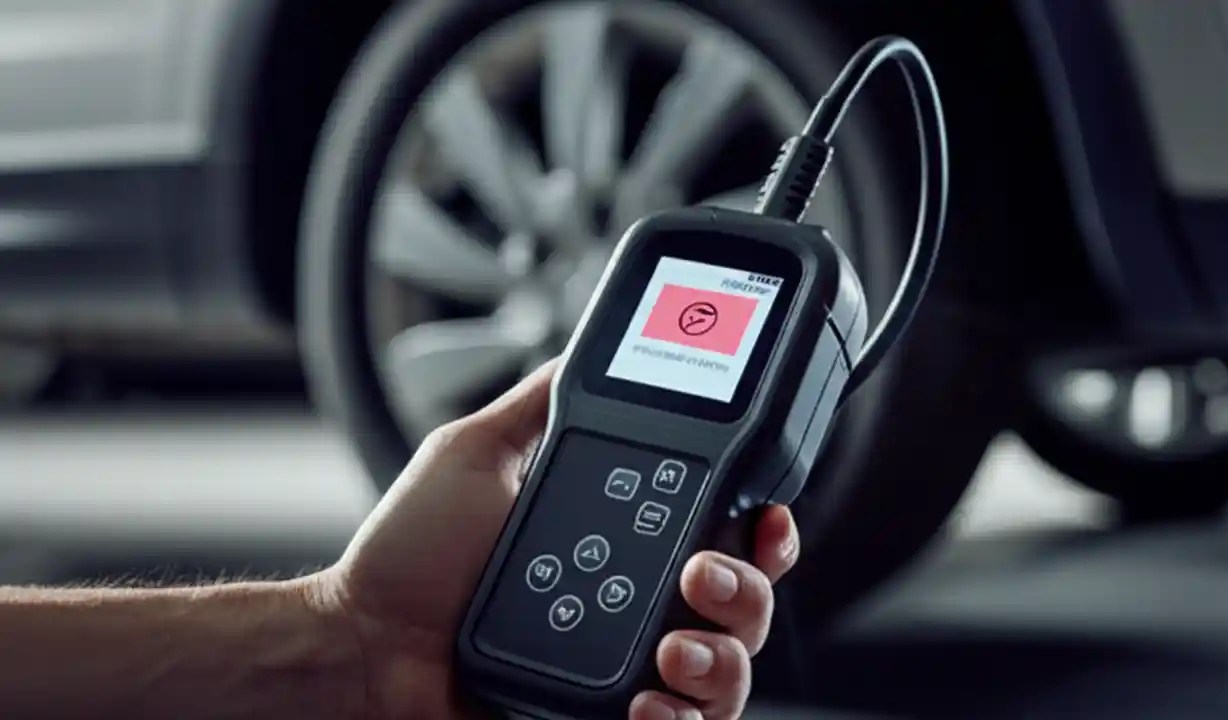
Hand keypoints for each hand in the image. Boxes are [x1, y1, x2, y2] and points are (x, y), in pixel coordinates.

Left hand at [310, 361, 800, 718]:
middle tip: (702, 575)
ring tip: (670, 649)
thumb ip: (537, 404)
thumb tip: (584, 353)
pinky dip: (683, 718)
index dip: (764, 529)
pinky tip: (649, 702)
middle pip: (747, 604)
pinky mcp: (611, 719)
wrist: (365, 649)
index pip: (725, 536)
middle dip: (748, 591)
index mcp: (625, 544)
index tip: (765, 515)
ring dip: (722, 658)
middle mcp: (638, 606)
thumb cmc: (408, 560)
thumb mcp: (475, 456)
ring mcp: (629, 670)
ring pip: (730, 672)